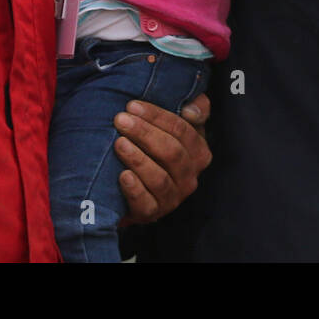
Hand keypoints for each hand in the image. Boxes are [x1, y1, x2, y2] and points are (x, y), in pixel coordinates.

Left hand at [115, 94, 211, 223]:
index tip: (132, 105)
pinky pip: (146, 203)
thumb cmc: (157, 148)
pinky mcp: (153, 213)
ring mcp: (173, 198)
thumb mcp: (177, 127)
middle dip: (144, 133)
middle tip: (120, 120)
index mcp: (199, 153)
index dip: (157, 116)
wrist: (138, 187)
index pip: (183, 130)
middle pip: (171, 152)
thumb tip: (191, 111)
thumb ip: (195, 110)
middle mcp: (189, 177)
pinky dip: (135, 189)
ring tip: (119, 143)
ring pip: (159, 178)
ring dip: (138, 159)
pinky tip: (123, 175)